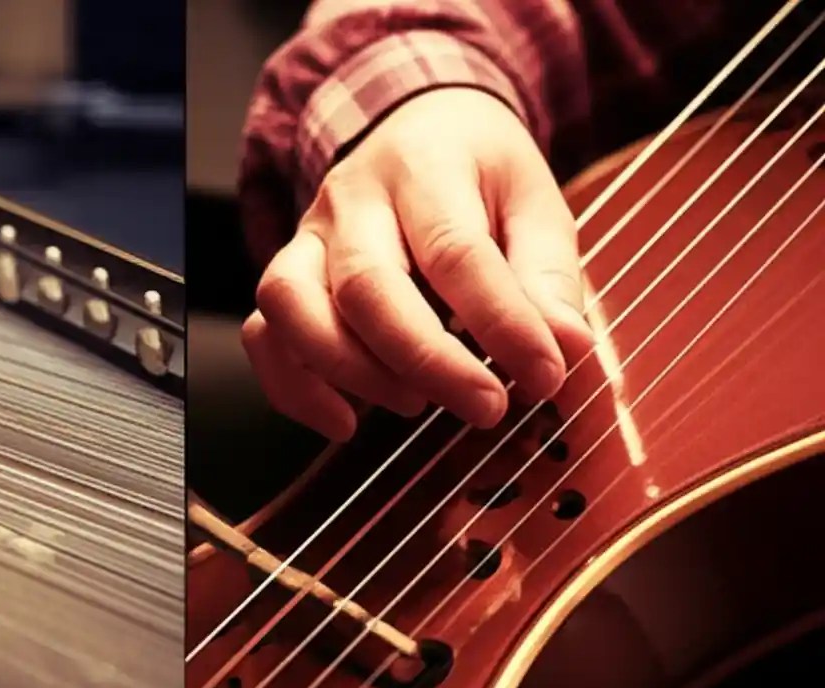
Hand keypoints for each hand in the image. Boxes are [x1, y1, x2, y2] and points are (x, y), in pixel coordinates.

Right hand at [242, 88, 592, 440]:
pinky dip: (295, 388)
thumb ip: (548, 275)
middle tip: (487, 406)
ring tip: (413, 404)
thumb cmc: (476, 172)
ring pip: (292, 305)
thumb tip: (565, 348)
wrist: (414, 125)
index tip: (544, 376)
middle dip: (426, 360)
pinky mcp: (285, 276)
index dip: (501, 322)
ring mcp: (308, 238)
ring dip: (351, 371)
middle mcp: (352, 199)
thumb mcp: (533, 199)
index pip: (455, 251)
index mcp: (425, 168)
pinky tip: (347, 421)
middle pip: (365, 285)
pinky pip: (263, 334)